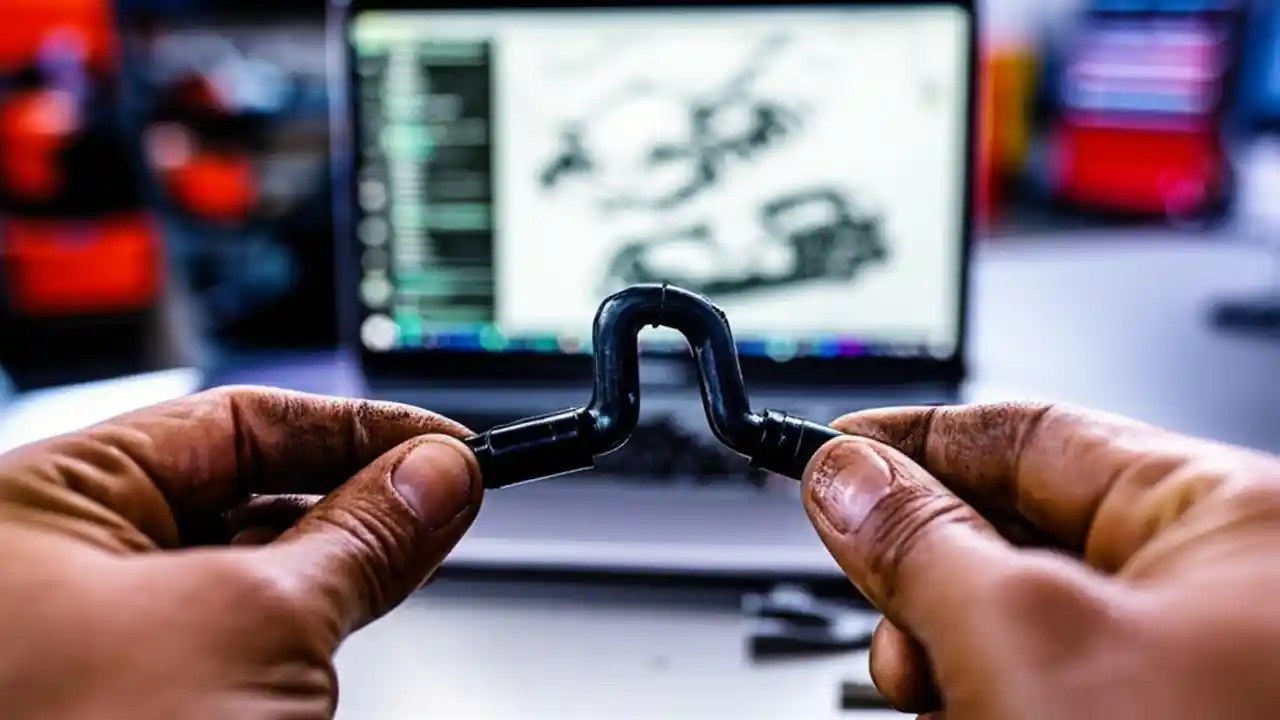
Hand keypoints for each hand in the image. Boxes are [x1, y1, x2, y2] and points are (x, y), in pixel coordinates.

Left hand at [0, 386, 482, 718]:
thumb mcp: (255, 623)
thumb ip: (361, 537)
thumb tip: (438, 476)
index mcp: (47, 503)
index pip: (234, 422)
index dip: (353, 427)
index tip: (442, 447)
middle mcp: (57, 564)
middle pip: (242, 492)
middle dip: (350, 498)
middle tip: (444, 503)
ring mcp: (92, 638)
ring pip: (244, 570)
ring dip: (331, 569)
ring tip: (406, 564)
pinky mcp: (131, 696)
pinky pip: (231, 635)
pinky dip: (300, 628)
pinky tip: (343, 627)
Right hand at [803, 402, 1279, 718]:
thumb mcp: (1025, 643)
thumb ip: (921, 542)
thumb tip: (846, 478)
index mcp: (1227, 521)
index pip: (1031, 435)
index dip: (915, 443)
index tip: (828, 454)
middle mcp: (1220, 592)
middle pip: (1020, 537)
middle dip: (936, 586)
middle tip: (899, 631)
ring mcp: (1191, 672)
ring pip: (1020, 629)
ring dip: (956, 667)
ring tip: (953, 713)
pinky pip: (1046, 690)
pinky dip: (993, 708)